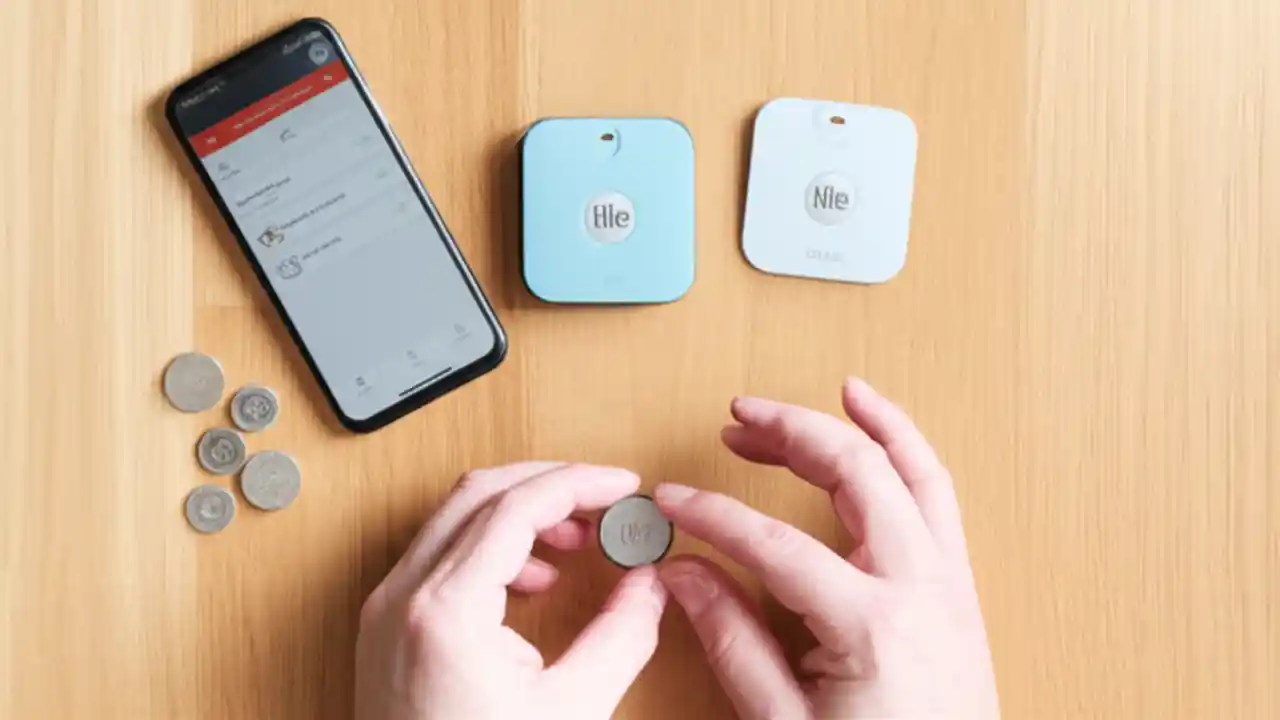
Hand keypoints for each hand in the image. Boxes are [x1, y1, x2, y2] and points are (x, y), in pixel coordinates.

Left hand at [356, 463, 667, 719]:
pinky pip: (440, 556)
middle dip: (552, 487)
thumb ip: (622, 635)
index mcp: (445, 610)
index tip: (623, 485)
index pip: (516, 506)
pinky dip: (491, 548)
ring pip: (456, 518)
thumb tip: (650, 584)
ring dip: (521, 514)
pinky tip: (533, 581)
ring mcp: (386, 610)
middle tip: (606, 504)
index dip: (579, 484)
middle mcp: (402, 597)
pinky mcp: (386, 627)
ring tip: (577, 542)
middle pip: (480, 493)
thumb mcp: (572, 711)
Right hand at [655, 379, 998, 718]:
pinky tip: (883, 433)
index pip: (773, 542)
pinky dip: (911, 452)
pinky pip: (939, 497)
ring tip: (828, 391)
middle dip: (791, 433)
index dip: (712, 513)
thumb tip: (682, 571)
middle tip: (738, 418)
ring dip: (864, 425)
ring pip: (912, 470)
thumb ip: (731, 639)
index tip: (673, 499)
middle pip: (854, 474)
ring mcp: (949, 582)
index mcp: (873, 625)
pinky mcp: (959, 588)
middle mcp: (922, 587)